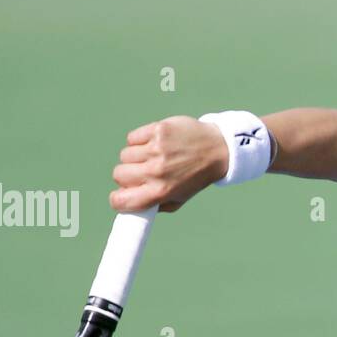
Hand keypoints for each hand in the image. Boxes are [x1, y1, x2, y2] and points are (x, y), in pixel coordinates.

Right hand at [109, 116, 227, 213]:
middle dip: (126, 176)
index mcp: (160, 192)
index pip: (121, 200)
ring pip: (125, 155)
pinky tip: (154, 144)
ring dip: (135, 157)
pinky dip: (139, 141)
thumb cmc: (196, 177)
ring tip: (152, 157)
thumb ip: (154, 205)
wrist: (218, 149)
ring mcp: (156, 149)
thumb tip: (130, 205)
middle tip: (141, 173)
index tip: (122, 195)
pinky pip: (132, 138)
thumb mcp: (179, 198)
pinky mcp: (157, 130)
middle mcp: (156, 171)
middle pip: (118, 174)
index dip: (118, 199)